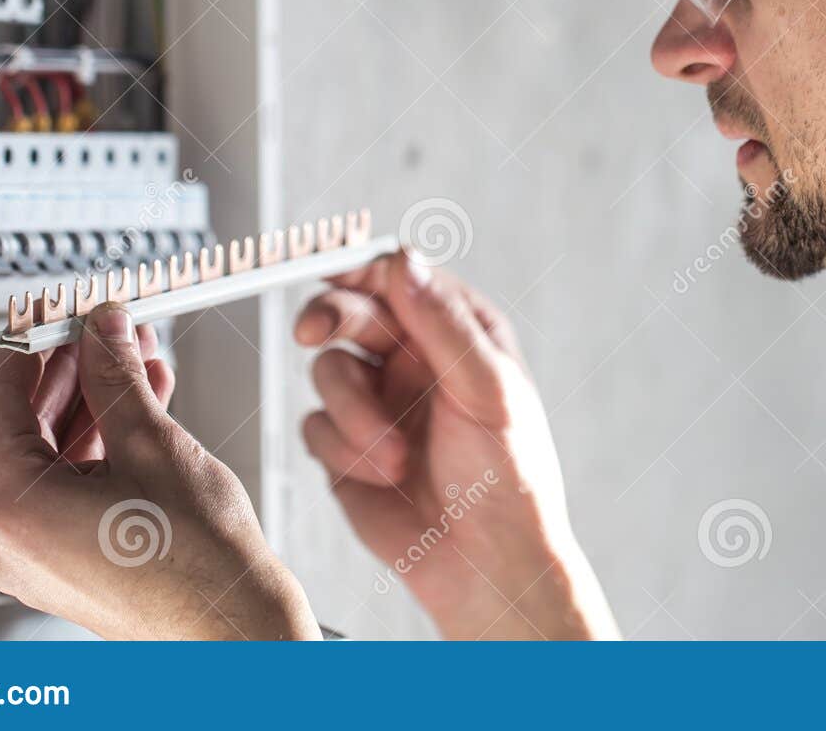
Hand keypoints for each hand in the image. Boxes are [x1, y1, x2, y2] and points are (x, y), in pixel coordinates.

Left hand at [0, 304, 318, 639]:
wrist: (232, 627)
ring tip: (139, 359)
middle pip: (26, 426)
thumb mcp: (153, 442)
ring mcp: (40, 554)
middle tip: (105, 327)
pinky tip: (144, 405)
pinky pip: (73, 485)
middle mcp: (11, 538)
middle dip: (76, 369)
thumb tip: (101, 330)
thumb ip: (116, 375)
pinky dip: (104, 443)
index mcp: (12, 507)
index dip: (31, 343)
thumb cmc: (196, 564)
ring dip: (98, 402)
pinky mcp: (70, 561)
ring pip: (55, 455)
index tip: (56, 312)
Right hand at [296, 250, 616, 639]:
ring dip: (353, 412)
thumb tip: (403, 262)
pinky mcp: (347, 448)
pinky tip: (383, 475)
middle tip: (315, 332)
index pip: (401, 278)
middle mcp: (413, 360)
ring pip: (327, 370)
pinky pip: (316, 427)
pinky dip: (344, 451)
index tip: (335, 272)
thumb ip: (443, 325)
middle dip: (329, 318)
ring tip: (395, 454)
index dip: (363, 269)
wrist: (485, 564)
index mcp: (457, 334)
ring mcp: (378, 402)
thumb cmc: (510, 479)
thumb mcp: (489, 391)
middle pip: (350, 311)